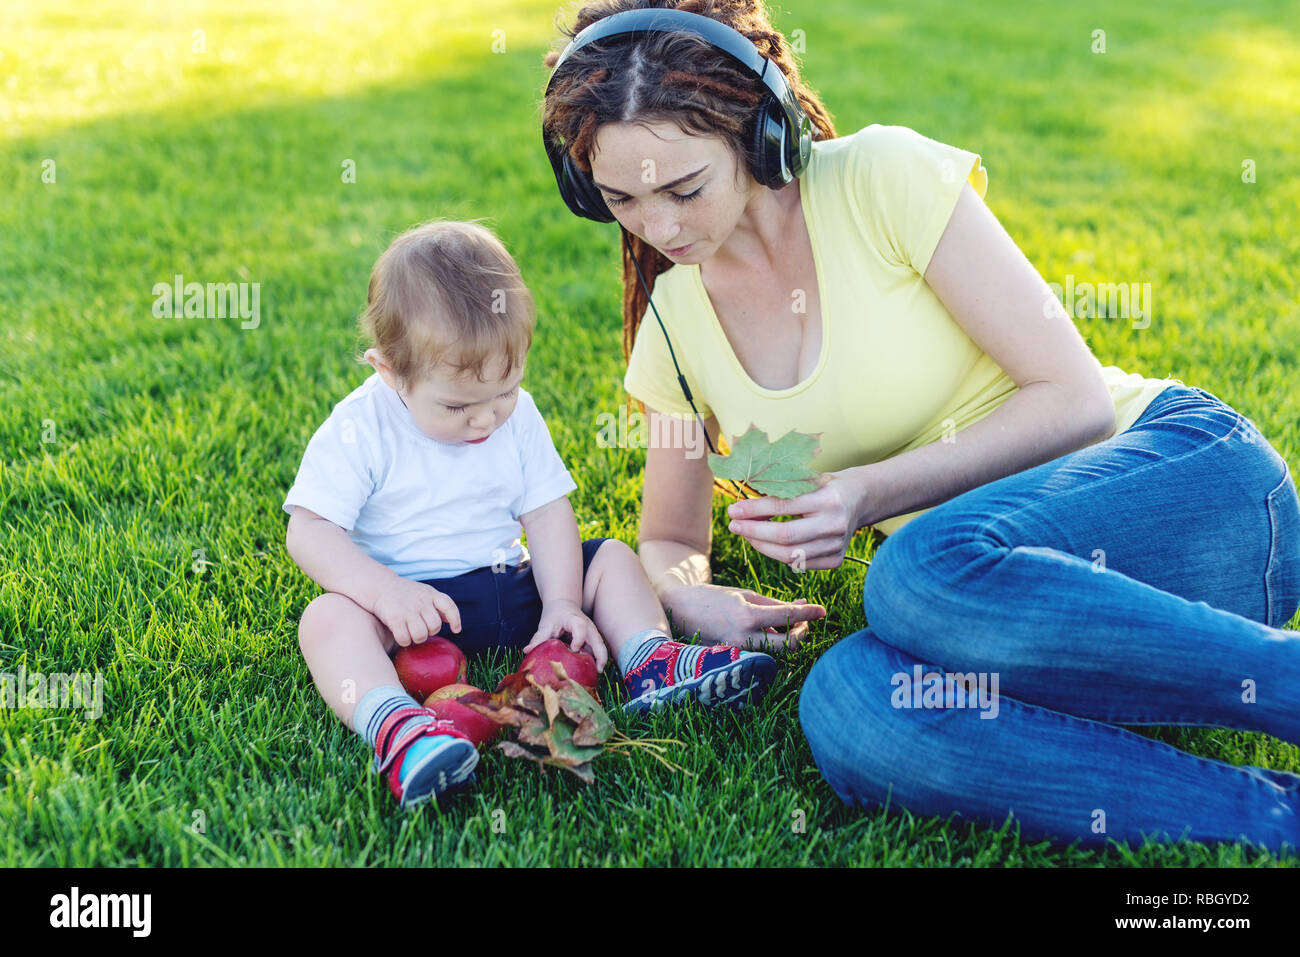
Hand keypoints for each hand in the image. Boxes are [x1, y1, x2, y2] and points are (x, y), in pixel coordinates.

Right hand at [371, 577, 461, 646]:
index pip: (449, 606)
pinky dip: (404, 641)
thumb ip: (438, 606)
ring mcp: (407, 610)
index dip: (455, 620)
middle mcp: (421, 601)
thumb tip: (452, 621)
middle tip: (422, 629)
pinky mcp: (394, 618)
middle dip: (430, 632)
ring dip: (417, 638)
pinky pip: (404, 638)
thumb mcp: (425, 593)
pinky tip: (402, 636)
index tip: (456, 630)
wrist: (381, 586)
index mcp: (430, 594)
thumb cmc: (406, 593)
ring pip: (421, 635)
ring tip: (412, 634)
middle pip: (435, 626)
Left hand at [523, 599, 607, 671]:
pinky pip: (597, 650)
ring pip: (600, 647)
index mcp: (575, 620)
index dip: (578, 640)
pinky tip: (591, 672)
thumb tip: (527, 651)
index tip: (573, 650)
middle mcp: (587, 626)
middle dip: (600, 655)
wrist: (563, 605)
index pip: (580, 628)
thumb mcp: (546, 625)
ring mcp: (592, 633)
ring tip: (595, 675)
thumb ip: (538, 638)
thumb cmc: (555, 615)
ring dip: (600, 660)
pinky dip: (596, 660)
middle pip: (598, 640)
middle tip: (597, 671)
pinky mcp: (592, 639)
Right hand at [661, 583, 824, 650]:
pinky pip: (762, 655)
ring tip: (786, 624)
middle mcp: (743, 638)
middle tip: (804, 622)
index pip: (788, 616)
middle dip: (802, 633)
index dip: (809, 613)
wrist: (680, 610)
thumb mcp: (745, 594)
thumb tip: (803, 604)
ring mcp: (738, 652)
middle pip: (789, 645)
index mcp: (747, 615)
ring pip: (777, 652)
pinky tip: (770, 632)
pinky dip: (771, 644)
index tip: (823, 610)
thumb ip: (774, 603)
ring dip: (787, 639)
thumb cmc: (713, 597)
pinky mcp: (734, 659)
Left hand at [726, 470, 868, 569]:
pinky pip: (798, 563)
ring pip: (789, 555)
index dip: (754, 510)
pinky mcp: (836, 560)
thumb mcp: (807, 479)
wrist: (860, 500)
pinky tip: (766, 543)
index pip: (783, 507)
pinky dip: (778, 554)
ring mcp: (837, 546)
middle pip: (785, 536)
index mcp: (829, 499)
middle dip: (753, 532)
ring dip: (762, 546)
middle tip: (733, 525)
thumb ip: (781, 490)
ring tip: (747, 533)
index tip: (733, 510)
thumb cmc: (826, 486)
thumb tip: (743, 504)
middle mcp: (835, 525)